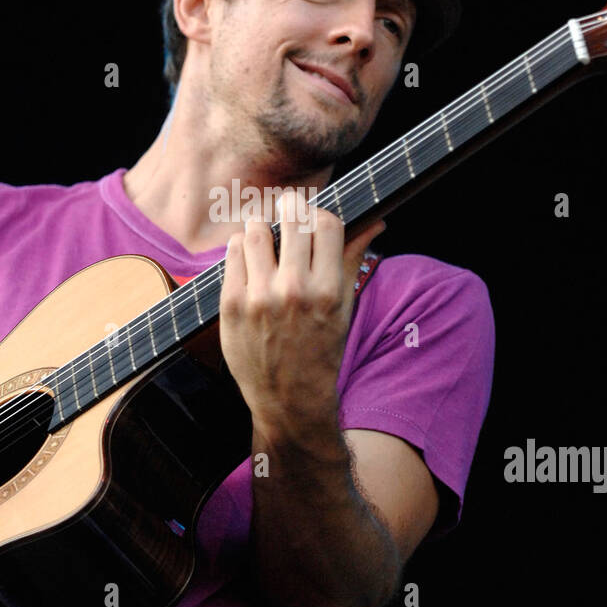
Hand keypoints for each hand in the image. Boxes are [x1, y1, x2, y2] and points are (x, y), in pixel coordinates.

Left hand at [219, 188, 384, 426]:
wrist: (288, 398)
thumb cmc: (320, 351)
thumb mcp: (344, 309)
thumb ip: (352, 260)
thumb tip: (374, 222)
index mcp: (328, 291)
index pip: (326, 224)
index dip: (320, 214)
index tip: (313, 218)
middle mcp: (294, 290)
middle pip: (292, 219)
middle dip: (291, 208)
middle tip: (288, 209)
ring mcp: (260, 296)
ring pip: (256, 229)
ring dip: (262, 225)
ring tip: (266, 235)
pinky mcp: (232, 303)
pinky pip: (234, 253)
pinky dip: (242, 247)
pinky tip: (250, 257)